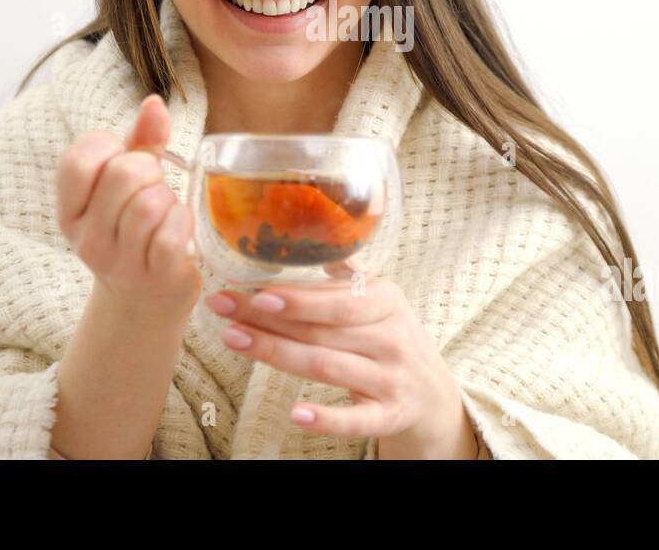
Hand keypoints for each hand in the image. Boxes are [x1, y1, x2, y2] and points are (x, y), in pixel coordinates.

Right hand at [55, 93, 200, 315]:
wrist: (145, 302)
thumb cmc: (137, 230)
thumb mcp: (127, 186)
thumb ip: (140, 141)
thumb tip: (155, 102)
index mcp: (71, 210)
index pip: (78, 159)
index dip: (110, 146)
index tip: (121, 160)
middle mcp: (87, 239)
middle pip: (123, 174)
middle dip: (149, 169)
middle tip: (154, 187)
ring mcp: (119, 263)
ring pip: (150, 203)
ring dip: (170, 199)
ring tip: (167, 212)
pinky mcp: (154, 278)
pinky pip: (171, 235)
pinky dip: (183, 223)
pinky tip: (180, 230)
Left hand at [203, 277, 478, 457]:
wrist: (436, 398)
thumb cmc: (395, 341)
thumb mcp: (383, 302)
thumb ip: (350, 277)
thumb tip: (317, 238)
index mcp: (386, 301)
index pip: (335, 300)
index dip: (294, 298)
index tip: (253, 291)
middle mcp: (391, 338)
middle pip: (320, 330)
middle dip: (267, 319)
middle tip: (222, 308)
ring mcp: (391, 379)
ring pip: (327, 367)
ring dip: (276, 354)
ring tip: (233, 340)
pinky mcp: (390, 416)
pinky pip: (357, 420)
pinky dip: (328, 418)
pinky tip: (296, 413)